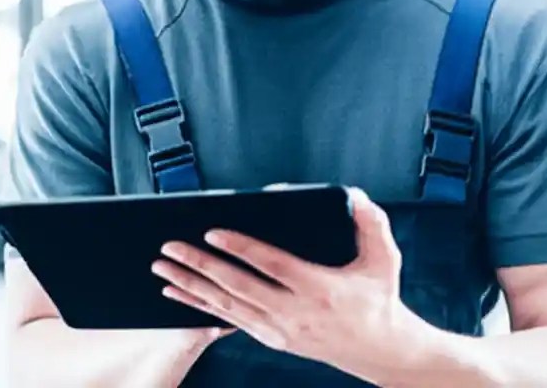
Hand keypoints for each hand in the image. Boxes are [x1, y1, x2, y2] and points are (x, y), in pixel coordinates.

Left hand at [150, 189, 421, 377]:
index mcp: (319, 289)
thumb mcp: (385, 259)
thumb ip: (372, 224)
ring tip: (161, 266)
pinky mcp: (270, 338)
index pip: (271, 265)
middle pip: (238, 286)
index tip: (212, 231)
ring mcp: (279, 329)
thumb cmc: (378, 297)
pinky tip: (174, 292)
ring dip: (189, 284)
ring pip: (225, 305)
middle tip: (170, 245)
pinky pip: (226, 320)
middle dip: (200, 264)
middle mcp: (294, 312)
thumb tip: (354, 196)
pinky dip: (198, 305)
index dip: (241, 248)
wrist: (380, 350)